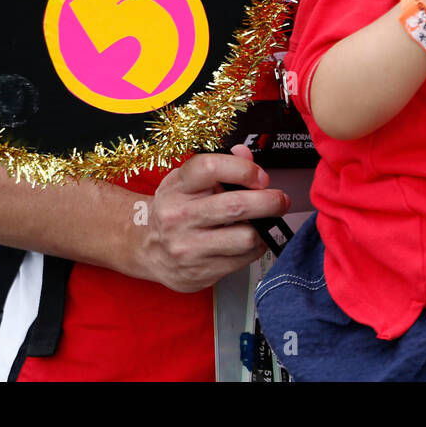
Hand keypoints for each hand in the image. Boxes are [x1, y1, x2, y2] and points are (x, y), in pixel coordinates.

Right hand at [134, 145, 290, 292]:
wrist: (144, 247)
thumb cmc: (174, 208)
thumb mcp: (187, 180)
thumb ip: (219, 165)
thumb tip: (246, 154)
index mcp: (177, 188)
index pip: (211, 168)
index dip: (244, 169)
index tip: (260, 177)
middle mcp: (178, 217)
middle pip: (236, 206)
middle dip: (269, 202)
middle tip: (281, 200)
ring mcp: (188, 248)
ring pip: (245, 237)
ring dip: (264, 229)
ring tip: (265, 222)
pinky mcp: (199, 273)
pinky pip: (243, 260)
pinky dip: (255, 248)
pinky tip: (249, 241)